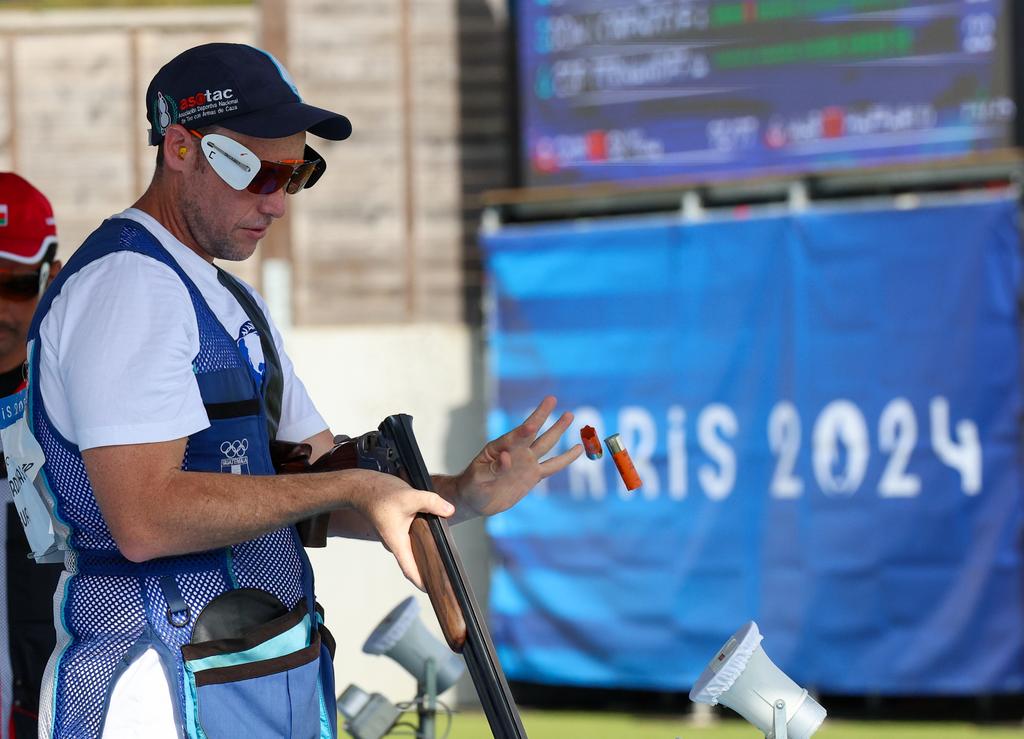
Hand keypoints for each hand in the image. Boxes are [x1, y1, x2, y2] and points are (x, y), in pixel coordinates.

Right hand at [346, 469, 453, 589]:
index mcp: (397, 542)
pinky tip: (433, 533)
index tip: (433, 591)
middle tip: (444, 575)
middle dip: (427, 570)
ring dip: (424, 553)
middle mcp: (395, 542)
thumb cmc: (379, 494)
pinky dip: (421, 539)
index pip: (410, 570)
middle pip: (413, 562)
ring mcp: (394, 535)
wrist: (360, 487)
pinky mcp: (395, 526)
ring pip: (412, 549)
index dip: (422, 582)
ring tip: (442, 556)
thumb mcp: (409, 497)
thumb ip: (431, 503)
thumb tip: (450, 510)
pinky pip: (410, 537)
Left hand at [454, 396, 581, 518]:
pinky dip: (566, 459)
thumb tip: (507, 458)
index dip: (523, 432)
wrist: (476, 499)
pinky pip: (553, 466)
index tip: (532, 425)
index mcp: (499, 448)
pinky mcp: (533, 475)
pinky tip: (578, 449)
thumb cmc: (472, 485)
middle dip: (542, 416)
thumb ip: (493, 468)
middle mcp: (515, 451)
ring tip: (569, 415)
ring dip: (557, 430)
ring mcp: (526, 462)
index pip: (514, 437)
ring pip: (545, 444)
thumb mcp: (477, 477)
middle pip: (532, 432)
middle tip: (551, 399)